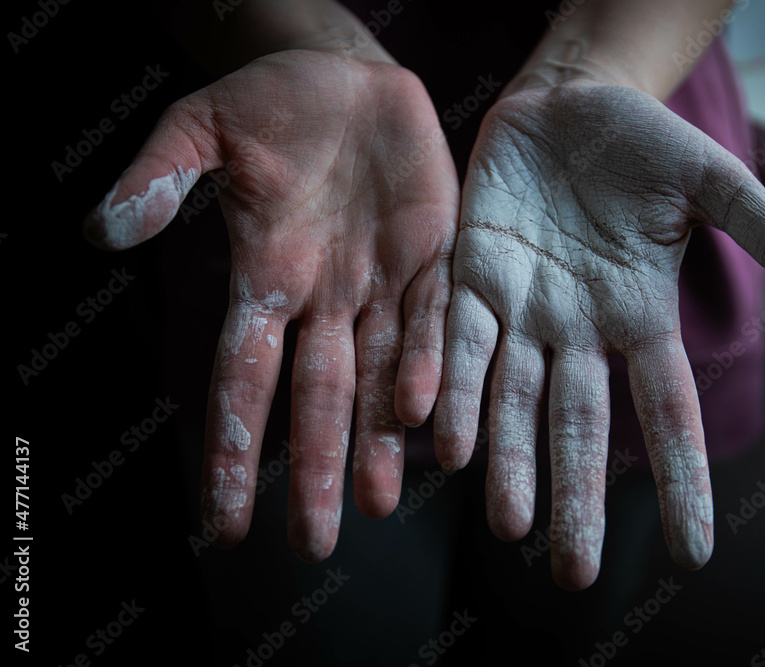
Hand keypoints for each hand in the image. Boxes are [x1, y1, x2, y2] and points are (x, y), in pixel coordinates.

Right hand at [83, 49, 458, 560]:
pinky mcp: (437, 256)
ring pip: (382, 376)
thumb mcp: (201, 129)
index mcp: (268, 278)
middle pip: (318, 398)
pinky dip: (432, 362)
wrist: (347, 76)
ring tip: (380, 502)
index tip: (223, 521)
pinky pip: (437, 317)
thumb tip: (102, 229)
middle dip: (315, 467)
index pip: (243, 380)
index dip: (231, 447)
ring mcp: (384, 284)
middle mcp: (327, 299)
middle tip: (315, 541)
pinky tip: (429, 414)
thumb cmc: (269, 104)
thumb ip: (159, 177)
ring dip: (380, 439)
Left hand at [434, 81, 764, 588]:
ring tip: (509, 526)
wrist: (567, 103)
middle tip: (574, 575)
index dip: (682, 479)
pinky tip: (443, 439)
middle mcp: (580, 331)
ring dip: (510, 460)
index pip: (668, 414)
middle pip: (581, 426)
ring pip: (514, 399)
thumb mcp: (714, 185)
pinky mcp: (472, 276)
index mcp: (641, 319)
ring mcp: (523, 309)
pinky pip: (459, 339)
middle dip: (576, 496)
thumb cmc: (645, 144)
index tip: (695, 553)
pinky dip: (451, 385)